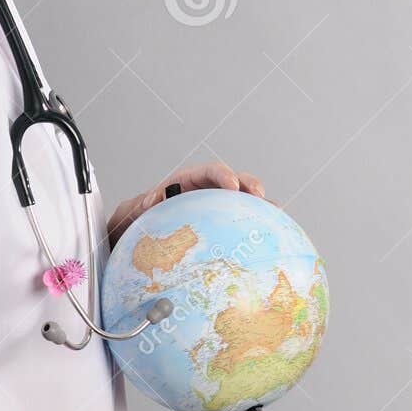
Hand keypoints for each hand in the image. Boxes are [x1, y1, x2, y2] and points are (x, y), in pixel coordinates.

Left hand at [107, 162, 264, 247]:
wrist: (143, 235)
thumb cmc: (139, 220)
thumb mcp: (134, 211)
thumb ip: (139, 205)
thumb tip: (146, 202)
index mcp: (187, 182)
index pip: (209, 172)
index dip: (222, 175)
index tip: (231, 185)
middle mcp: (207, 192)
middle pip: (235, 181)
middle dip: (249, 185)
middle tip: (258, 195)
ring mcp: (219, 209)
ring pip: (244, 202)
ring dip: (262, 207)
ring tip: (277, 215)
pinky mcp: (224, 226)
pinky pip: (243, 224)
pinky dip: (259, 227)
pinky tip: (272, 238)